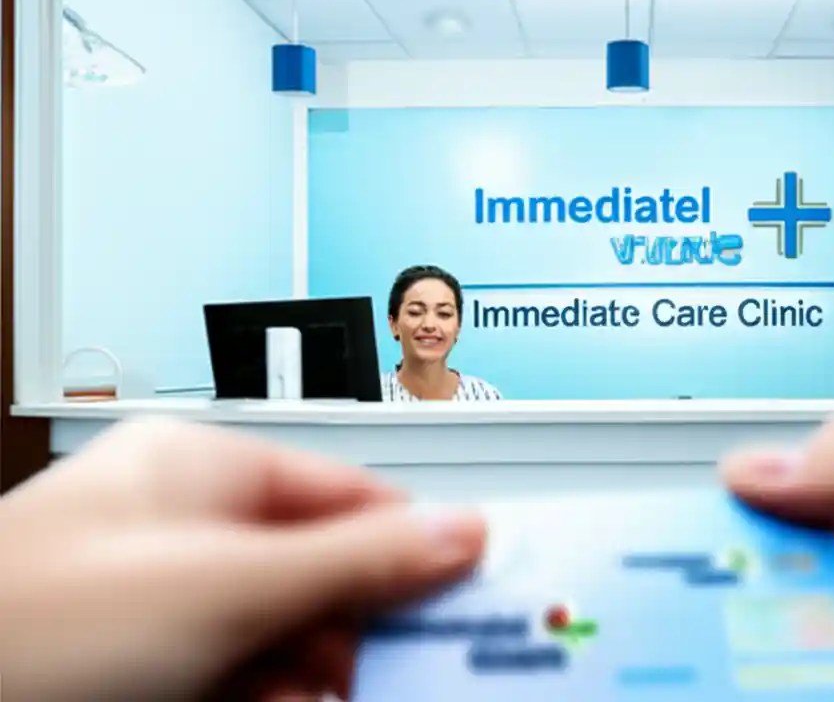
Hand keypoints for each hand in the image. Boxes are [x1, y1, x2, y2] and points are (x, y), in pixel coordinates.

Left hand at [0, 418, 484, 701]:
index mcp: (198, 467)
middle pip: (324, 568)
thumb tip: (458, 533)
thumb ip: (356, 558)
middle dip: (364, 625)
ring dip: (319, 675)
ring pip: (288, 633)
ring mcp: (166, 601)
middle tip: (415, 668)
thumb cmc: (28, 631)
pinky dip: (275, 699)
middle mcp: (185, 526)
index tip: (476, 586)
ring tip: (332, 699)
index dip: (417, 538)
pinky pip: (245, 676)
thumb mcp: (224, 586)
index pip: (350, 490)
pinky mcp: (152, 667)